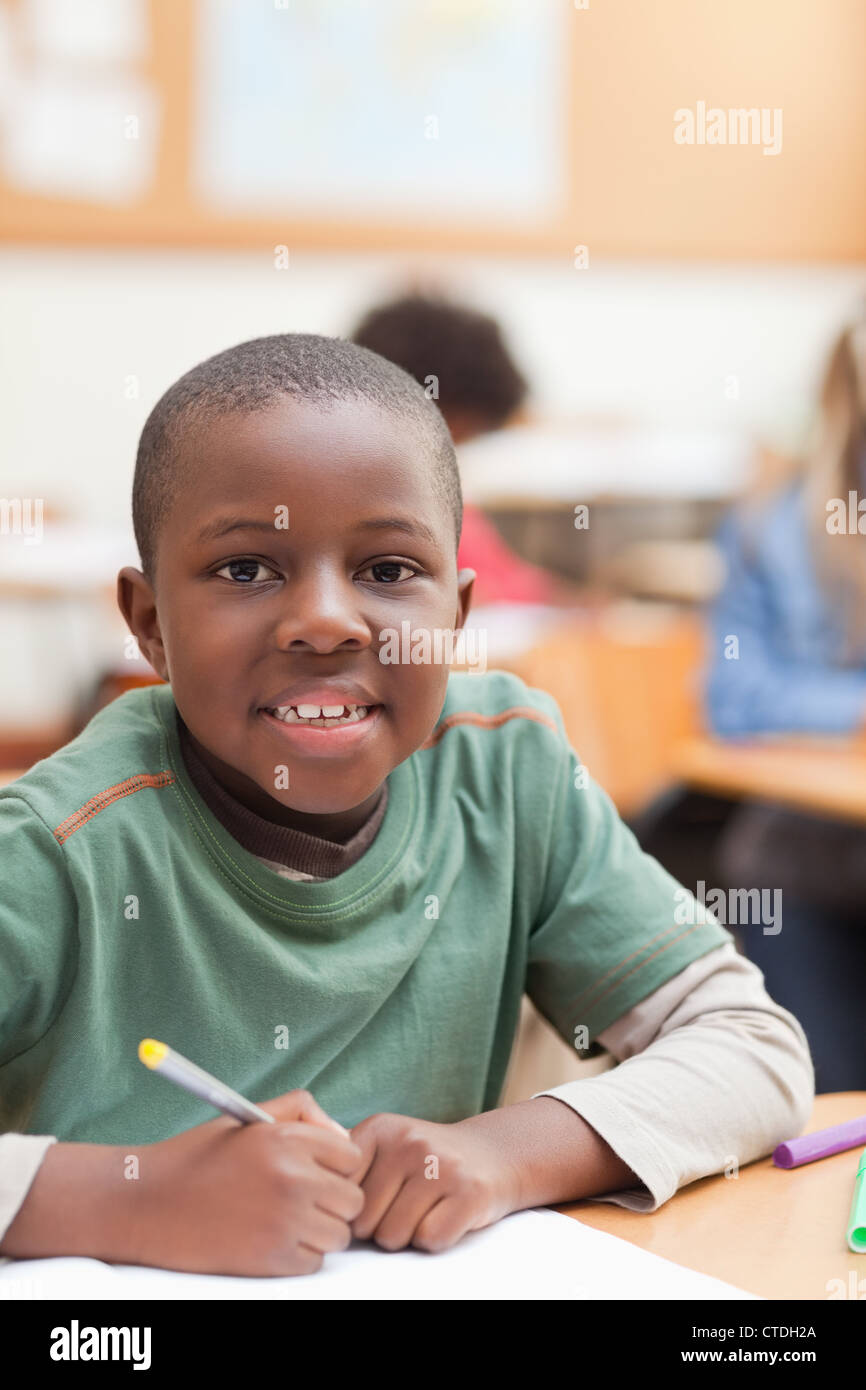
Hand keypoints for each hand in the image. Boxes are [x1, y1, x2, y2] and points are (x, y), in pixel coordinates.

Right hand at [129, 1089, 363, 1276]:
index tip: (316, 1171)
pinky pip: (314, 1262)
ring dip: (319, 1231)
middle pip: (353, 1198)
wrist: (146, 1205)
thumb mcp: (246, 1118)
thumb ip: (299, 1112)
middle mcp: (292, 1178)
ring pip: (339, 1234)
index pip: (352, 1155)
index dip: (336, 1164)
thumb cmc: (197, 1158)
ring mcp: (284, 1221)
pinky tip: (269, 1239)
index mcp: (286, 1139)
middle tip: (303, 1200)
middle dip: (333, 1200)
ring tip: (284, 1220)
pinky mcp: (272, 1259)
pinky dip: (299, 1256)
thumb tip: (342, 1136)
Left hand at [348, 1111, 522, 1252]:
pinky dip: (435, 1239)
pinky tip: (445, 1215)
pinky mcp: (470, 1193)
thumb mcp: (385, 1144)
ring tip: (424, 1209)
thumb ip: (346, 1161)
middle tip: (404, 1205)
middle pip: (363, 1221)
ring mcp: (442, 1165)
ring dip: (406, 1235)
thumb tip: (303, 1184)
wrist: (491, 1155)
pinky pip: (429, 1240)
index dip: (351, 1207)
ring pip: (393, 1236)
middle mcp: (410, 1141)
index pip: (339, 1191)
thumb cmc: (425, 1160)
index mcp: (380, 1128)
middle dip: (379, 1226)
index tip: (372, 1198)